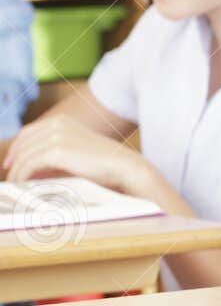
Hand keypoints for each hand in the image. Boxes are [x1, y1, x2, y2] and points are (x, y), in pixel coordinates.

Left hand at [3, 116, 154, 194]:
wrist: (123, 166)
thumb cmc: (103, 164)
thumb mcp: (76, 152)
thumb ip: (54, 154)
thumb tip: (31, 167)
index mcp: (61, 121)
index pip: (28, 132)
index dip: (17, 147)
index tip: (11, 162)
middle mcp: (56, 124)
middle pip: (22, 142)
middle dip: (13, 159)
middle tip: (9, 175)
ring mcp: (55, 136)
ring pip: (23, 154)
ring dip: (16, 171)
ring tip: (15, 184)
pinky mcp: (56, 151)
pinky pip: (28, 164)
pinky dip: (21, 175)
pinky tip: (21, 184)